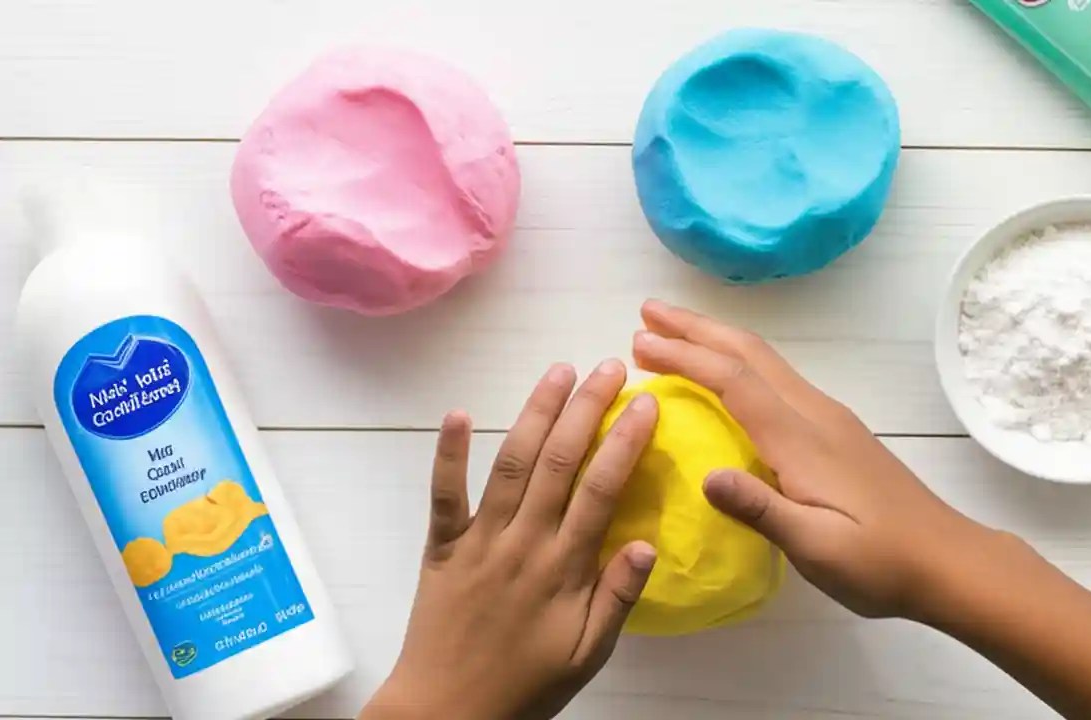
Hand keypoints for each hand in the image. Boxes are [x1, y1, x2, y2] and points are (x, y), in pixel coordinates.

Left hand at [361, 361, 658, 719]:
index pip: (601, 491)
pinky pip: (444, 495)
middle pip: (559, 462)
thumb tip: (649, 542)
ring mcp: (479, 541)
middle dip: (586, 408)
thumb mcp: (588, 654)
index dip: (625, 442)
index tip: (645, 403)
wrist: (448, 713)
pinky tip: (460, 412)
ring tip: (559, 372)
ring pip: (511, 465)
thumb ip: (618, 598)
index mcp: (564, 569)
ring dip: (535, 413)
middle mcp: (523, 544)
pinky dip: (449, 453)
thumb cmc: (527, 685)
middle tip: (609, 367)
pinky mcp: (441, 547)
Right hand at [632, 300, 985, 620]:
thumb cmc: (880, 562)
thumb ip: (761, 511)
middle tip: (646, 311)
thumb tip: (705, 477)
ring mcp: (828, 419)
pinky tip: (726, 379)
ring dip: (716, 341)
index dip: (685, 357)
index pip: (735, 381)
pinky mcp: (835, 432)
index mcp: (802, 439)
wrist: (948, 561)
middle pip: (750, 353)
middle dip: (696, 328)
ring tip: (674, 332)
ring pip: (766, 362)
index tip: (639, 342)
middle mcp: (815, 415)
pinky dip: (738, 365)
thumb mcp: (817, 549)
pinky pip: (776, 380)